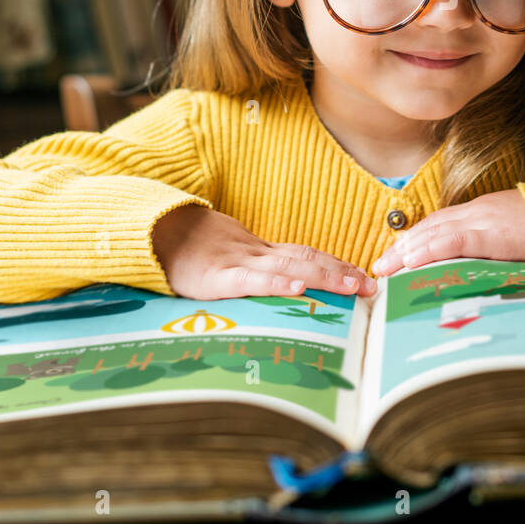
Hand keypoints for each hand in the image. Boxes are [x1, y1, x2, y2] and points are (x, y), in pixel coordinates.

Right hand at [153, 204, 376, 299]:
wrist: (152, 233)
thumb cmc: (190, 252)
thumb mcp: (228, 259)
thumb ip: (255, 272)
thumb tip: (287, 290)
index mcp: (260, 251)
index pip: (308, 255)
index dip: (338, 264)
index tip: (367, 277)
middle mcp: (256, 254)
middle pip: (307, 259)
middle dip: (342, 273)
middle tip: (372, 287)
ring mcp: (238, 263)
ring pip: (288, 268)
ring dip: (323, 277)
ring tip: (350, 287)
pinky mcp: (216, 278)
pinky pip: (250, 280)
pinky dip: (275, 284)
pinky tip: (296, 289)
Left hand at [372, 189, 524, 275]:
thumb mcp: (520, 235)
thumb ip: (500, 244)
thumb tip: (486, 265)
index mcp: (483, 211)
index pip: (441, 223)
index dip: (417, 238)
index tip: (398, 252)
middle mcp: (477, 212)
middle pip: (431, 227)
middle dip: (403, 246)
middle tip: (380, 264)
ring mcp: (483, 221)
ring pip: (435, 233)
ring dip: (406, 251)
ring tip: (385, 267)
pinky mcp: (491, 234)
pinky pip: (453, 242)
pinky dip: (429, 251)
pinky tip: (412, 261)